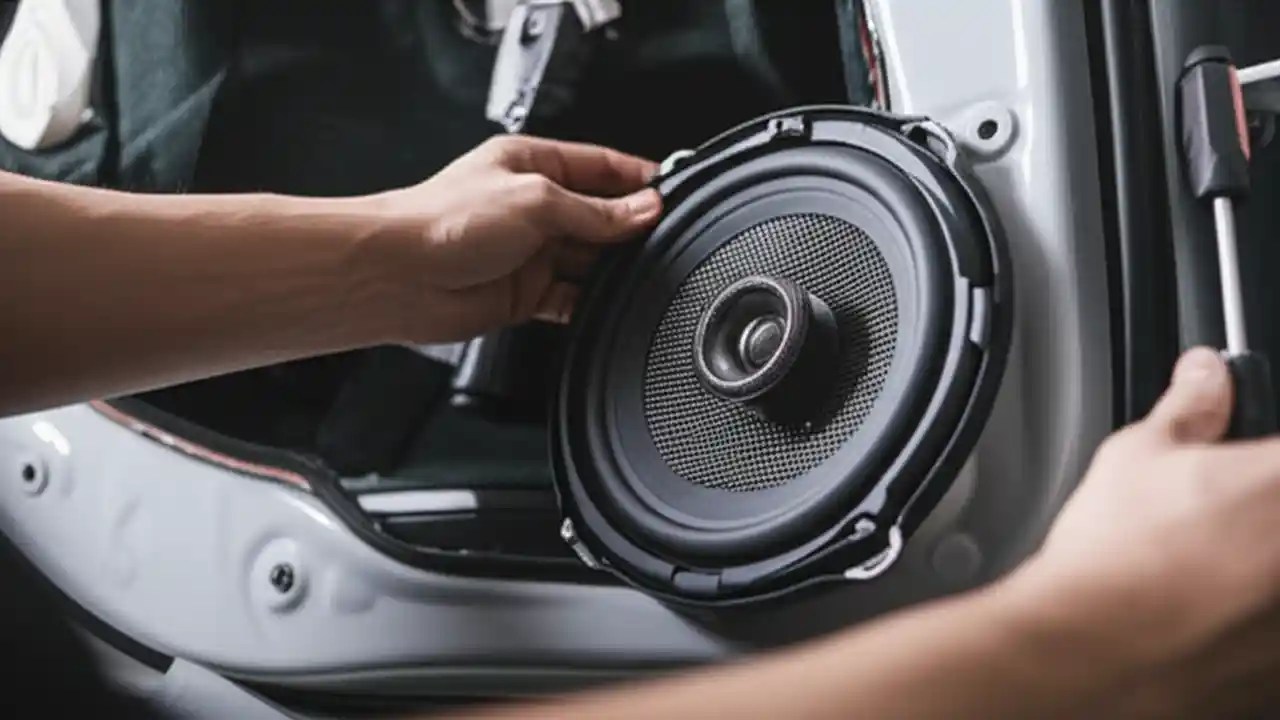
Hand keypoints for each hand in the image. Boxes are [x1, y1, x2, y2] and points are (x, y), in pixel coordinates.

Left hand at [370, 135, 661, 342]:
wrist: (396, 276)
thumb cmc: (442, 221)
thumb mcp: (535, 200)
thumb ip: (595, 210)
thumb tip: (644, 208)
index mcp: (533, 165)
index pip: (602, 166)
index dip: (639, 179)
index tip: (672, 192)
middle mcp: (533, 207)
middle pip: (601, 216)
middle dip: (629, 228)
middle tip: (659, 238)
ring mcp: (530, 252)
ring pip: (590, 260)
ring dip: (611, 268)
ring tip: (634, 271)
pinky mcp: (525, 294)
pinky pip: (572, 299)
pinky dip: (590, 302)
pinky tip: (605, 302)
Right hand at [1010, 347, 1279, 716]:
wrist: (1087, 651)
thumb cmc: (1113, 558)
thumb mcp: (1136, 455)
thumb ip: (1190, 409)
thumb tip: (1205, 374)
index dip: (1260, 460)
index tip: (1243, 466)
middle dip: (1259, 512)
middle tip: (1215, 516)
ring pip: (1278, 581)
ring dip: (1258, 568)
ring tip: (1200, 570)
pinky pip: (1271, 635)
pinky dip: (1249, 623)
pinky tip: (1203, 615)